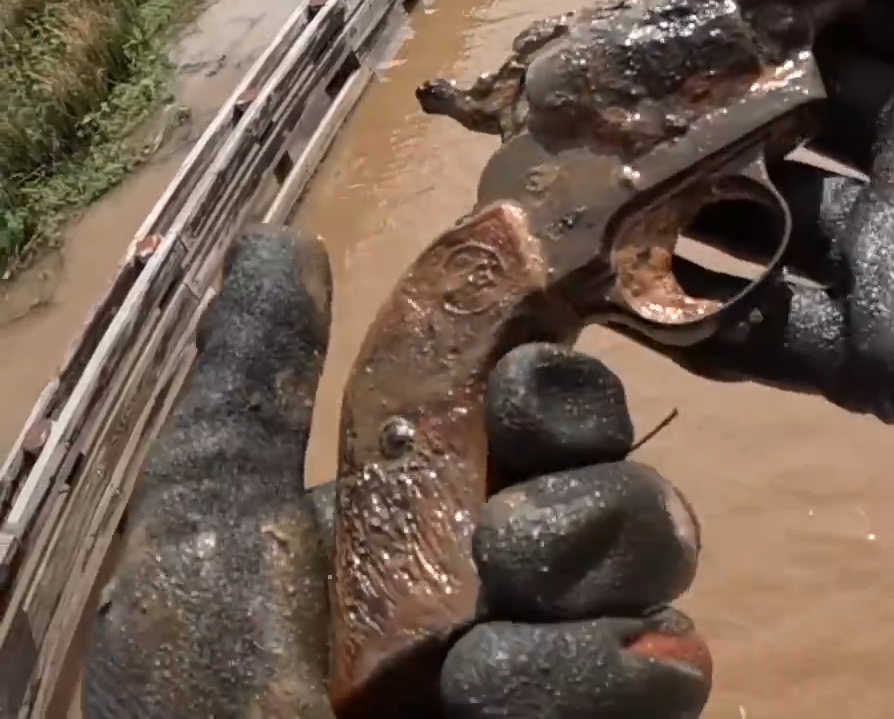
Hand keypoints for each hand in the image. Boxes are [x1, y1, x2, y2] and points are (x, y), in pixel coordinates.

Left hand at [85, 226, 710, 718]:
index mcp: (450, 507)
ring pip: (662, 567)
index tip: (509, 396)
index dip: (556, 388)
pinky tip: (494, 707)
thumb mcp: (214, 532)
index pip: (559, 408)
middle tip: (494, 549)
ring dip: (577, 595)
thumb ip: (259, 389)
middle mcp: (531, 575)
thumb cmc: (206, 699)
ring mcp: (578, 656)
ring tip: (464, 670)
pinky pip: (669, 675)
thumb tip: (278, 239)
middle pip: (636, 479)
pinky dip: (598, 679)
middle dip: (582, 499)